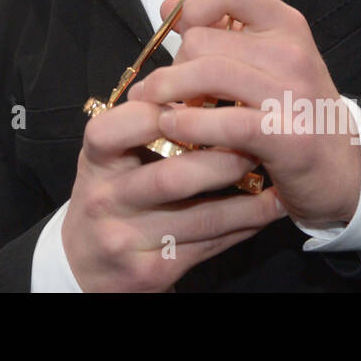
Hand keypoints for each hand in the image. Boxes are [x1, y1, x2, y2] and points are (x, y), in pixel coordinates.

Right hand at [62, 97, 286, 291]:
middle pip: (173, 176)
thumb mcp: (111, 156)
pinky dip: (244, 225)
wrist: (86, 265)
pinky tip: (266, 209)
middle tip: (259, 143)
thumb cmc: (110, 195)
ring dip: (247, 197)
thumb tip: (204, 88)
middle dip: (224, 158)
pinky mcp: (151, 272)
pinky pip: (209, 245)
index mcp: (96, 159)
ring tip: (275, 175)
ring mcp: (125, 239)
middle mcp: (104, 199)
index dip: (176, 110)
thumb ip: (144, 126)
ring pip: (201, 216)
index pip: (132, 124)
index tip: (215, 100)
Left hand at [127, 0, 360, 229]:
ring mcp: (292, 95)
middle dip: (174, 64)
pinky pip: (224, 121)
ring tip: (156, 107)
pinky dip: (189, 124)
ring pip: (207, 73)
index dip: (196, 5)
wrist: (342, 170)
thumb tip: (170, 6)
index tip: (181, 32)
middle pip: (204, 39)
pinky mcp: (286, 137)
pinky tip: (174, 128)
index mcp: (287, 26)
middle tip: (166, 88)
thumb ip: (221, 33)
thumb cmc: (294, 112)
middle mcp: (292, 53)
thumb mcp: (266, 62)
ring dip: (168, 91)